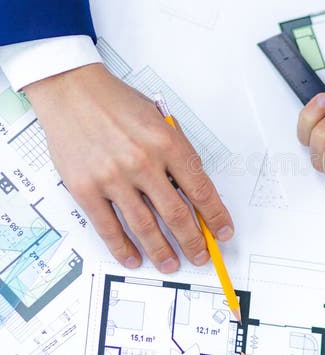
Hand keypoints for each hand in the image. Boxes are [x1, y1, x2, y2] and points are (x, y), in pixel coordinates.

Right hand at [24, 64, 233, 271]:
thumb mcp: (159, 118)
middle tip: (201, 256)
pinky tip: (133, 258)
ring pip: (145, 226)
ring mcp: (113, 178)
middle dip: (193, 241)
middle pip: (176, 214)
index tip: (223, 232)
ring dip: (161, 251)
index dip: (216, 216)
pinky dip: (123, 247)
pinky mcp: (86, 189)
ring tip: (171, 264)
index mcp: (167, 143)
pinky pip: (109, 227)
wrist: (72, 91)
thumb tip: (193, 190)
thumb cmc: (117, 102)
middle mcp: (143, 162)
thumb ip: (177, 152)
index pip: (201, 190)